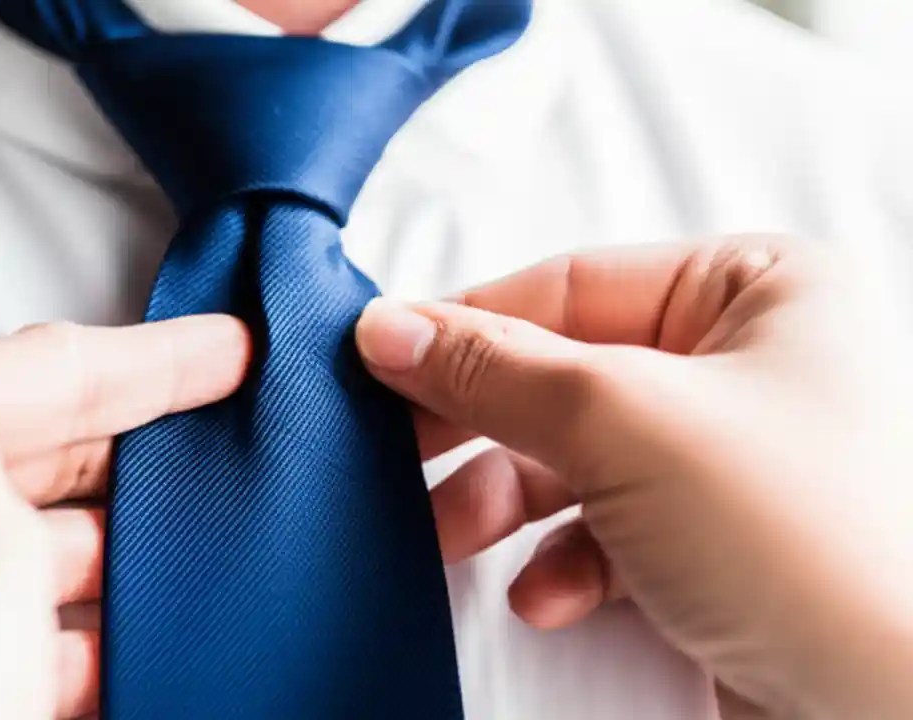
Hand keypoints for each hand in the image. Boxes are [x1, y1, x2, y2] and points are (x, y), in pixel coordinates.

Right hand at [355, 238, 912, 718]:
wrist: (904, 710)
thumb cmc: (815, 541)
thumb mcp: (625, 422)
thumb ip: (494, 370)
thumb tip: (392, 330)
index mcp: (761, 290)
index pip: (573, 285)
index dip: (469, 323)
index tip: (380, 357)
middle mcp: (753, 367)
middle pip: (567, 375)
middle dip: (482, 428)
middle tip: (399, 451)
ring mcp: (737, 462)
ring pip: (579, 461)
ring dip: (508, 504)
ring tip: (456, 537)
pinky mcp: (723, 547)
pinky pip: (614, 533)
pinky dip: (567, 564)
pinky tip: (550, 597)